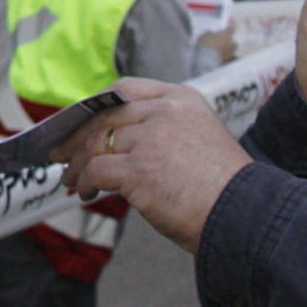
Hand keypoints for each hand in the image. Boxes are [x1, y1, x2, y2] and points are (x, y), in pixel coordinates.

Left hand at [50, 80, 251, 252]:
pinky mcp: (138, 169)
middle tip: (62, 153)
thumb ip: (164, 133)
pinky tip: (88, 194)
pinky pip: (96, 170)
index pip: (126, 90)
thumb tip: (119, 147)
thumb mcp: (200, 141)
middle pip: (105, 117)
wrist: (245, 216)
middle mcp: (165, 111)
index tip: (81, 122)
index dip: (97, 106)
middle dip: (77, 137)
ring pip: (95, 143)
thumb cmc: (225, 189)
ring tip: (73, 181)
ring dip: (77, 164)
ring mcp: (150, 138)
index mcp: (183, 99)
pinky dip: (86, 182)